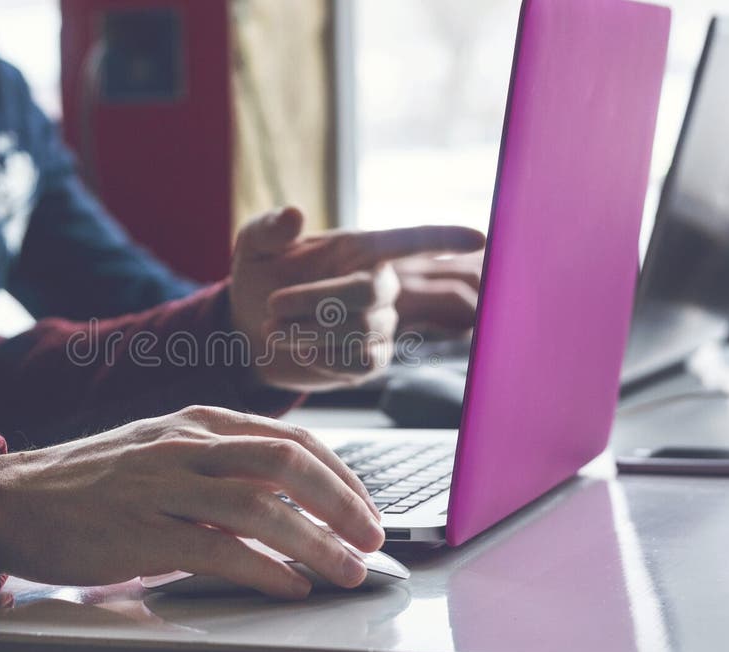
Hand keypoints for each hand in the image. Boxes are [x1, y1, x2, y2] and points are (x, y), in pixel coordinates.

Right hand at [0, 406, 383, 598]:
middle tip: (373, 536)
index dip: (339, 474)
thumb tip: (287, 502)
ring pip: (260, 507)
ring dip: (316, 542)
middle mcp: (186, 445)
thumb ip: (221, 468)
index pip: (289, 439)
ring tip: (348, 570)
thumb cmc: (96, 480)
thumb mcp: (165, 452)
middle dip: (341, 502)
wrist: (14, 497)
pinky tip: (292, 586)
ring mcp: (162, 486)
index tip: (365, 505)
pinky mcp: (140, 532)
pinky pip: (217, 550)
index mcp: (198, 423)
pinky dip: (264, 571)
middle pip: (285, 463)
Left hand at [230, 208, 484, 390]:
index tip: (481, 238)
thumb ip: (268, 228)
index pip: (411, 240)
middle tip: (273, 306)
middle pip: (372, 290)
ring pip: (362, 329)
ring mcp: (378, 324)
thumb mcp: (252, 246)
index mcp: (360, 248)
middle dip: (318, 299)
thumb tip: (294, 214)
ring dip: (310, 330)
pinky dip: (323, 356)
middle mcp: (378, 283)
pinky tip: (301, 349)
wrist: (247, 330)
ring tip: (275, 327)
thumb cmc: (258, 278)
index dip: (444, 238)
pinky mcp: (369, 361)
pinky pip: (362, 361)